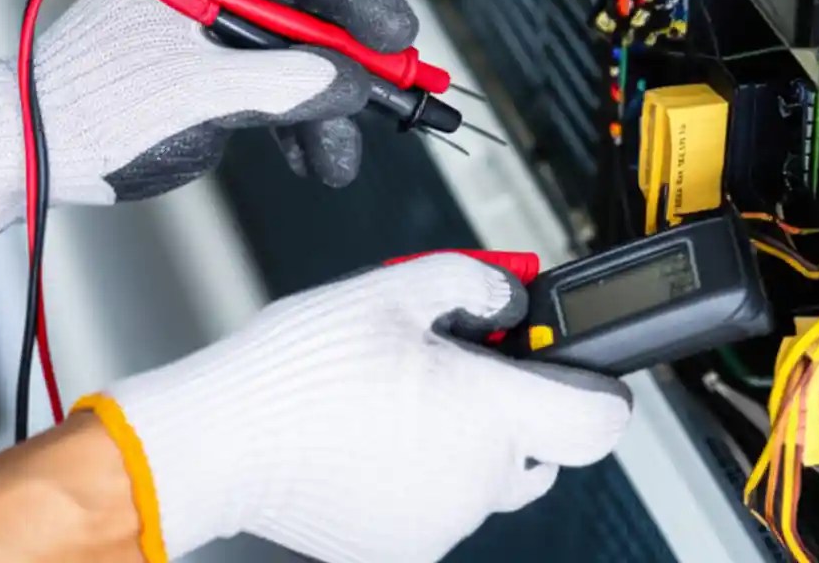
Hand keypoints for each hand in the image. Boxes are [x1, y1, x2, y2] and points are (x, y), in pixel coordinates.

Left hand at [0, 0, 416, 234]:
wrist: (32, 155)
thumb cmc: (89, 111)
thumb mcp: (199, 94)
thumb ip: (283, 82)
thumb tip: (350, 82)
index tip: (395, 36)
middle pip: (308, 5)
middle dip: (351, 59)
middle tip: (391, 92)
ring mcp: (210, 30)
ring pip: (297, 54)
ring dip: (327, 107)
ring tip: (338, 160)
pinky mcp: (210, 70)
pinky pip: (275, 84)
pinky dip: (299, 121)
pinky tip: (314, 157)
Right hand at [75, 254, 632, 562]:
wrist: (218, 440)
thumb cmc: (297, 369)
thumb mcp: (395, 289)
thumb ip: (477, 283)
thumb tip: (509, 299)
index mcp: (489, 416)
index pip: (599, 422)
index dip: (599, 391)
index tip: (580, 377)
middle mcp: (476, 481)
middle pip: (532, 445)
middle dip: (501, 404)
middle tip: (444, 368)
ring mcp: (439, 525)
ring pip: (480, 477)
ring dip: (457, 441)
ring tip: (390, 402)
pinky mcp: (400, 550)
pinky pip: (435, 506)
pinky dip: (419, 476)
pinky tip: (368, 441)